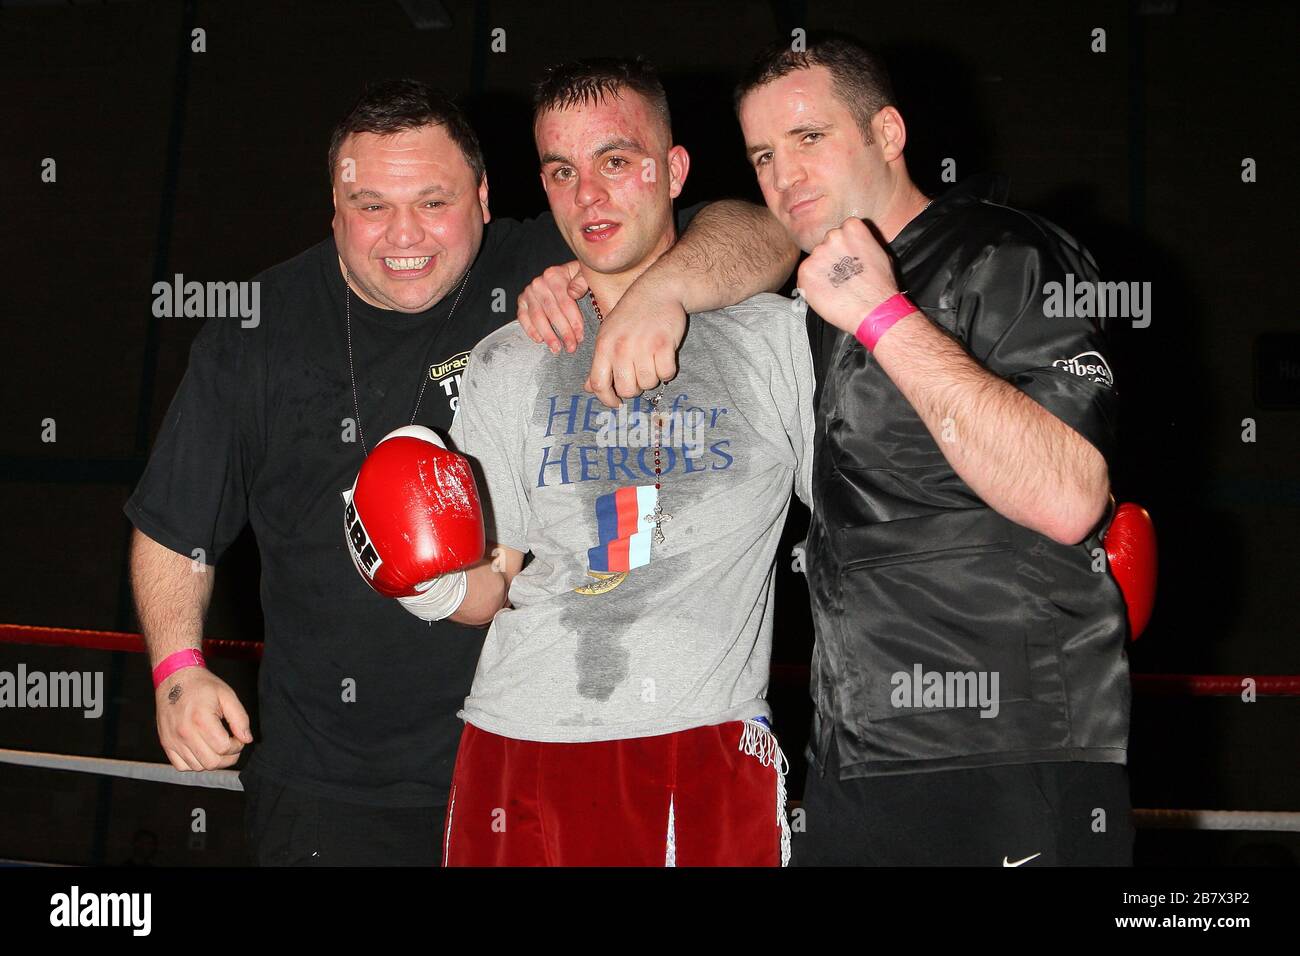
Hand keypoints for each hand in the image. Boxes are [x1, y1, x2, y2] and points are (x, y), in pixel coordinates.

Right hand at [155, 667, 251, 771]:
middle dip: (228, 757)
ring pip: (197, 767)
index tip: (238, 736)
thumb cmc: (202, 686)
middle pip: (211, 762)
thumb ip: (240, 718)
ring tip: (218, 746)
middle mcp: (184, 733)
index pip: (223, 748)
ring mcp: (173, 740)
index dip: (237, 745)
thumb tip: (247, 739)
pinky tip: (203, 750)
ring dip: (212, 761)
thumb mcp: (227, 695)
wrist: (175, 679)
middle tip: (231, 745)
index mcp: (201, 720)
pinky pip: (181, 766)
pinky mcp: (166, 743)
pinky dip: (195, 763)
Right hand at [517, 261, 588, 353]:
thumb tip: (573, 293)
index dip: (574, 321)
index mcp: (555, 275)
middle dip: (563, 332)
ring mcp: (529, 292)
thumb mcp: (584, 275)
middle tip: (571, 347)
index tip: (580, 336)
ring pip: (537, 317)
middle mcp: (539, 283)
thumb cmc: (576, 278)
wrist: (564, 276)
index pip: (565, 302)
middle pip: (552, 312)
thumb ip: (582, 282)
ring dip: (548, 335)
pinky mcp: (522, 301)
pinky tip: (540, 340)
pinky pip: (523, 318)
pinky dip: (530, 330)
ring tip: (556, 348)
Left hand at [586, 280, 685, 407]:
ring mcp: (643, 346)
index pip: (598, 384)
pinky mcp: (664, 345)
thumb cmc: (631, 315)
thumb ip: (600, 363)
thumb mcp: (608, 334)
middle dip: (634, 388)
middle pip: (627, 389)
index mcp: (604, 346)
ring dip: (652, 378)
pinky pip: (666, 374)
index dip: (607, 399)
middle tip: (638, 376)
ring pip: (648, 383)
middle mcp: (621, 348)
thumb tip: (589, 388)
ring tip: (651, 362)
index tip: (616, 403)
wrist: (658, 290)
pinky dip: (667, 371)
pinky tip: (664, 358)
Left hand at [796, 217, 902, 334]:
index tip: (848, 259)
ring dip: (820, 272)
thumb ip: (862, 243)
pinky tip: (826, 293)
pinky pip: (804, 276)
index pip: (841, 231)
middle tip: (842, 276)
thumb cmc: (880, 286)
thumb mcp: (880, 254)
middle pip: (826, 244)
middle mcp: (833, 236)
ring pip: (815, 260)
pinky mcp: (805, 271)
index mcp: (852, 227)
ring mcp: (818, 253)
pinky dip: (811, 285)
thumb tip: (854, 245)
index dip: (843, 249)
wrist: (873, 310)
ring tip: (836, 287)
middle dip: (831, 259)